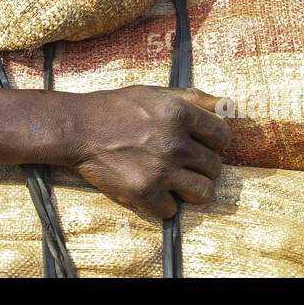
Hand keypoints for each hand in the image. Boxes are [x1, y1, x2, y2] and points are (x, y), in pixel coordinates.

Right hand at [69, 85, 230, 218]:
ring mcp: (161, 169)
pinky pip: (172, 210)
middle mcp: (175, 142)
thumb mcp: (154, 93)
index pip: (223, 136)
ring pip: (203, 192)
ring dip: (191, 190)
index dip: (215, 143)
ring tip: (176, 183)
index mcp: (179, 113)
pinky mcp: (145, 192)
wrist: (78, 128)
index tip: (202, 146)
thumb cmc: (115, 108)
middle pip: (214, 167)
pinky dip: (163, 205)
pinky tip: (152, 192)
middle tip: (183, 164)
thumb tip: (226, 104)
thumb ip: (191, 99)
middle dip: (201, 167)